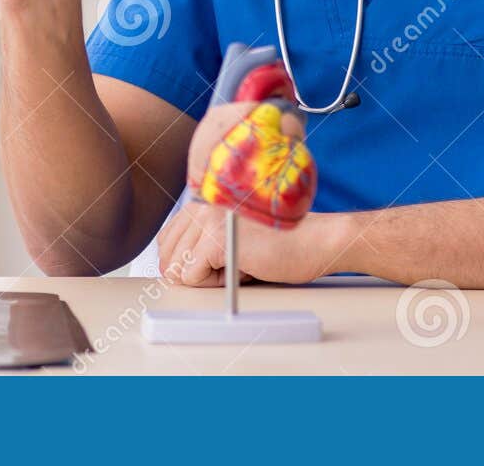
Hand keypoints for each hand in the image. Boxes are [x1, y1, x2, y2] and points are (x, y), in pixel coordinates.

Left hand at [155, 199, 344, 286]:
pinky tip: (243, 267)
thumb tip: (169, 268)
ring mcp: (209, 219)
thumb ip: (200, 241)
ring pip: (177, 268)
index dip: (188, 262)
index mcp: (205, 199)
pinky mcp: (217, 239)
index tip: (219, 260)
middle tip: (232, 263)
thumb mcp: (232, 237)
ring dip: (207, 277)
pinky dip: (216, 284)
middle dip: (195, 271)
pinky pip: (191, 277)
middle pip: (167, 256)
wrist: (317, 241)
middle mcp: (203, 203)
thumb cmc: (280, 245)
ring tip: (239, 263)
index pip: (166, 239)